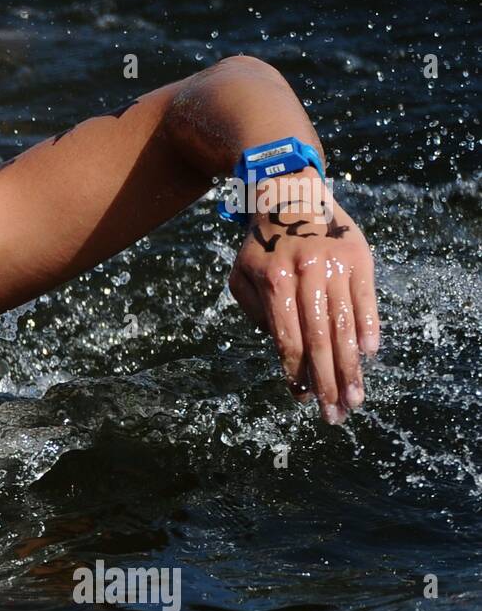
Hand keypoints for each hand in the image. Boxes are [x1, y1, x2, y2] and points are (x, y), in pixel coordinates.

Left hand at [227, 171, 379, 423]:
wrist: (291, 195)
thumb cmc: (261, 246)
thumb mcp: (242, 275)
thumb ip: (256, 313)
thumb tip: (282, 351)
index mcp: (274, 281)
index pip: (287, 337)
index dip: (295, 372)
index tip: (300, 399)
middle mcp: (306, 274)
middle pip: (319, 339)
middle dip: (326, 382)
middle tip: (334, 415)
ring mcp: (335, 266)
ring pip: (344, 325)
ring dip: (351, 368)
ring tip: (354, 399)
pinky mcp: (359, 258)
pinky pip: (366, 300)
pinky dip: (368, 329)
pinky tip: (369, 357)